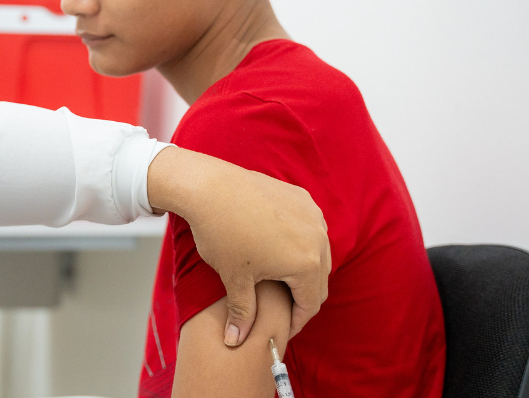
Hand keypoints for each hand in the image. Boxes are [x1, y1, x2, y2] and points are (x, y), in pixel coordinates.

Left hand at [146, 147, 329, 345]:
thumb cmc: (221, 233)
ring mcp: (312, 215)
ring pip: (317, 252)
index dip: (297, 320)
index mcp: (306, 263)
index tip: (283, 327)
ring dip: (303, 268)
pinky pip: (310, 228)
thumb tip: (236, 341)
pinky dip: (300, 242)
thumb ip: (243, 313)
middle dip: (302, 296)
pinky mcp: (302, 198)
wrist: (209, 188)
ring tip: (279, 278)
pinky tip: (277, 248)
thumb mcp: (234, 278)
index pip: (311, 303)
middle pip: (319, 279)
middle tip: (281, 307)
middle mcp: (317, 238)